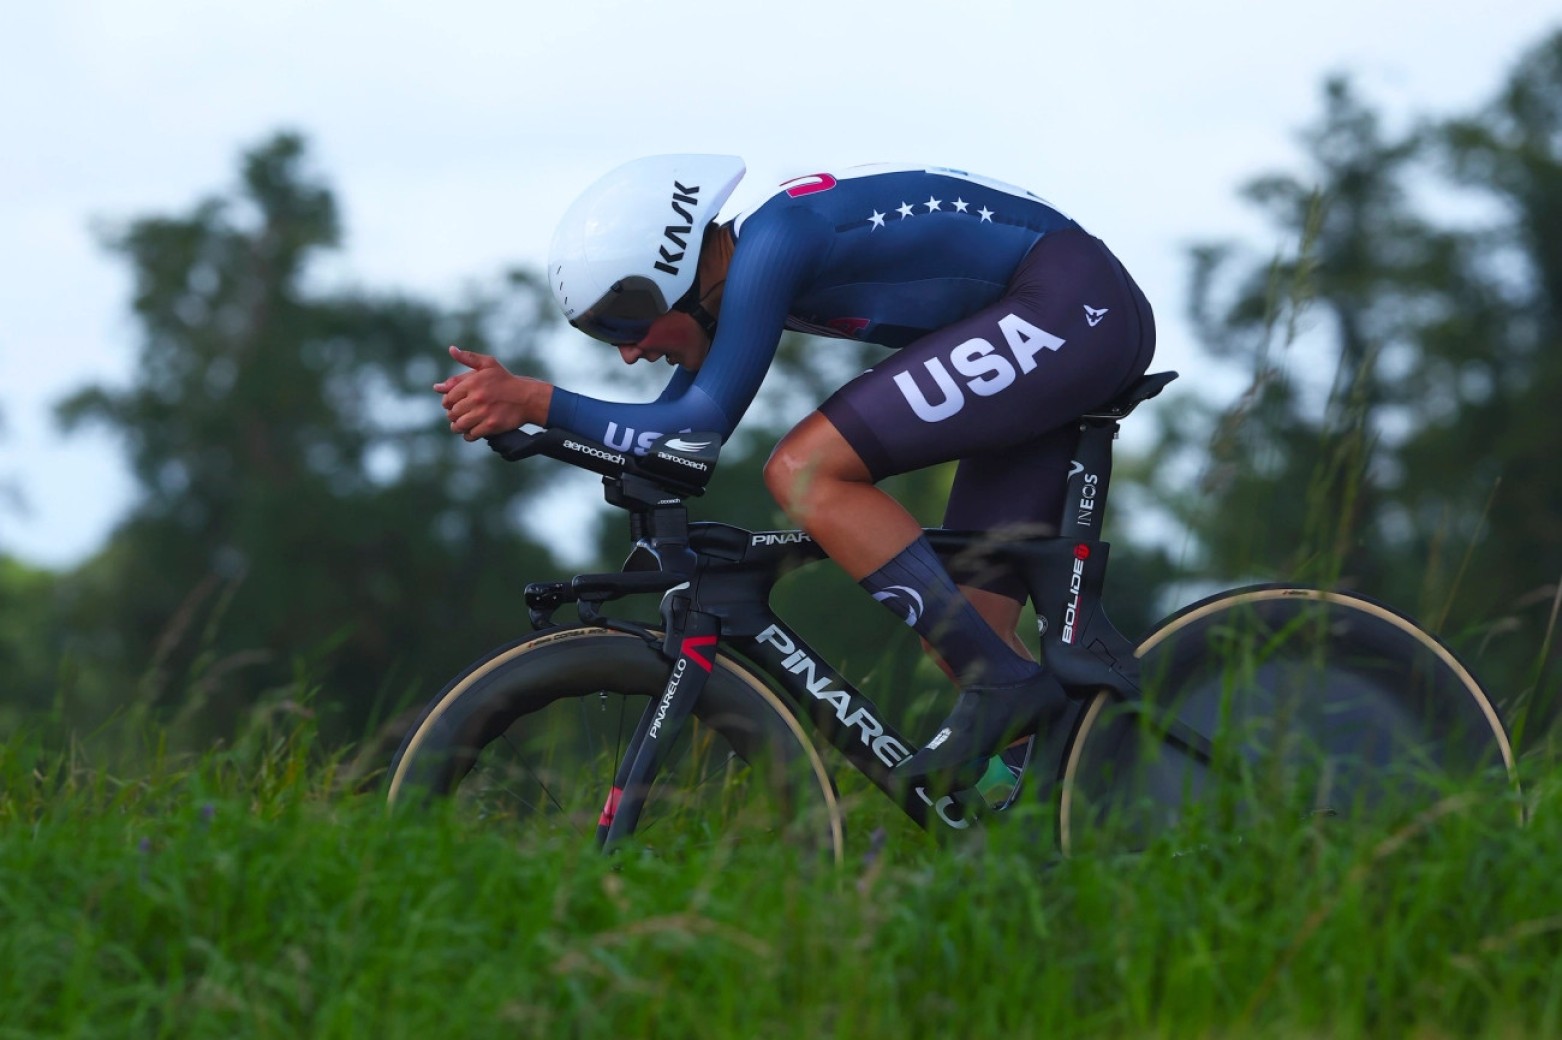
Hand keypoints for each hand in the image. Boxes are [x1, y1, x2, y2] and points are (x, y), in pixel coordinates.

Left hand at [434, 345, 553, 440]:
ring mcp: (484, 413)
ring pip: (460, 425)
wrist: (527, 398)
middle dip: (452, 415)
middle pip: (452, 413)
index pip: (449, 398)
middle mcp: (477, 398)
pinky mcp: (491, 426)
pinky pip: (471, 435)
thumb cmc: (506, 380)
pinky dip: (468, 435)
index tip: (452, 405)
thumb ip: (468, 358)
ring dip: (457, 427)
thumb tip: (451, 349)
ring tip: (460, 425)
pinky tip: (471, 431)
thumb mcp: (488, 364)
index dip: (447, 403)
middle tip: (457, 415)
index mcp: (473, 383)